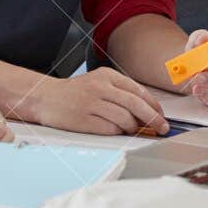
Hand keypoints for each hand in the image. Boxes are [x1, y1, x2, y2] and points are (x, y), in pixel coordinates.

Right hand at [28, 68, 168, 135]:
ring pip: (125, 119)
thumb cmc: (74, 93)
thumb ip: (120, 93)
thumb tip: (147, 111)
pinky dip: (118, 132)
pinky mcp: (84, 120)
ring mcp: (91, 104)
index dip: (154, 105)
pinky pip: (110, 129)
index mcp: (106, 75)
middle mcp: (99, 87)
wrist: (44, 97)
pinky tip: (116, 131)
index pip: (138, 90)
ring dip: (134, 128)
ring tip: (132, 130)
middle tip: (162, 128)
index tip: (162, 115)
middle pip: (136, 105)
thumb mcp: (98, 83)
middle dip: (153, 119)